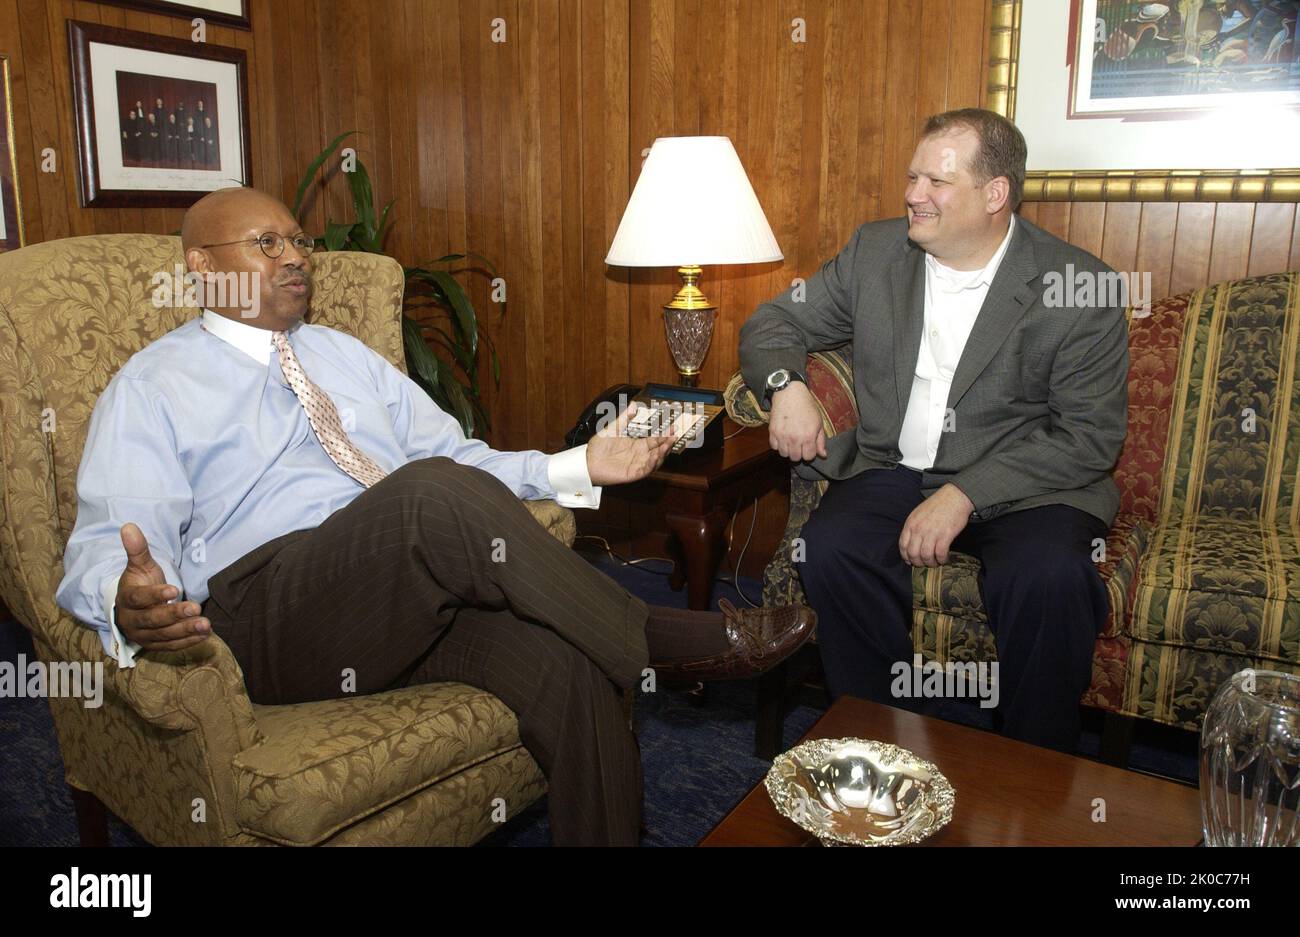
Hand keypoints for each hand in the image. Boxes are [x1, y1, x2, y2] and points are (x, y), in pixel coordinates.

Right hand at [114, 522, 209, 651]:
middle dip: (174, 615)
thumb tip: (129, 526)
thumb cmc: (139, 583)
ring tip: (205, 624)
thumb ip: (137, 549)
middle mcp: (132, 621)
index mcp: (126, 599)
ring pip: (164, 635)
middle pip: (152, 620)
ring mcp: (143, 636)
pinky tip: (205, 634)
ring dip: (185, 630)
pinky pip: (172, 646)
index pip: (139, 598)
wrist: (132, 609)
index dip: (155, 595)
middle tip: (195, 608)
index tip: (174, 590)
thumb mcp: (139, 565)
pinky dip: (188, 641)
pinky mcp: (154, 645)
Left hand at [585, 401, 676, 485]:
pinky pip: (646, 469)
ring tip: (667, 444)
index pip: (656, 440)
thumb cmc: (599, 447)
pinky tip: (655, 455)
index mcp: (637, 445)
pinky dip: (652, 463)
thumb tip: (633, 404)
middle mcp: (640, 455)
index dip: (665, 434)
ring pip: (656, 461)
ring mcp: (637, 464)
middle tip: (674, 435)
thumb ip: (625, 417)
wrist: (587, 461)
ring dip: (662, 453)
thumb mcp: (614, 428)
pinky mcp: (632, 473)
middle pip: (659, 450)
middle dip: (668, 443)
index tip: (673, 427)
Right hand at [769, 381, 825, 460]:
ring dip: (788, 449)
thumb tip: (823, 455)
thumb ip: (821, 440)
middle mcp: (795, 438)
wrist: (790, 393)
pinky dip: (778, 444)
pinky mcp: (772, 432)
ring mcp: (782, 436)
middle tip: (800, 444)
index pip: (808, 457)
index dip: (810, 453)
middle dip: (799, 453)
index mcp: (808, 436)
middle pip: (795, 458)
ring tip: (791, 441)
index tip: (809, 446)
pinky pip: (774, 447)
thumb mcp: (818, 422)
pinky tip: (783, 437)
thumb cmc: (807, 406)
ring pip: (784, 454)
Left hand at [898, 484, 973, 566]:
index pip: (903, 545)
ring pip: (926, 556)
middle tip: (924, 564)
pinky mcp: (945, 535)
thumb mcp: (918, 513)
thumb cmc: (938, 505)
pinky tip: (944, 559)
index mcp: (911, 523)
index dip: (906, 556)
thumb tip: (911, 544)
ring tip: (935, 562)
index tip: (910, 561)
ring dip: (930, 563)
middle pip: (913, 554)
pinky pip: (940, 554)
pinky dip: (941, 559)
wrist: (954, 497)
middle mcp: (919, 529)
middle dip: (918, 562)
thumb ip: (913, 527)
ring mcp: (932, 532)